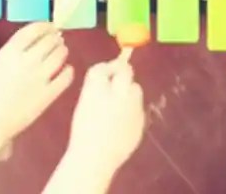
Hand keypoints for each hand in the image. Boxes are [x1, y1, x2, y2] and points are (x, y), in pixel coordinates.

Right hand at [0, 23, 73, 145]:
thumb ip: (10, 51)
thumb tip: (29, 41)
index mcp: (10, 52)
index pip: (34, 29)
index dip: (45, 26)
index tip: (50, 27)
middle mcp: (27, 61)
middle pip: (50, 40)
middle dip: (55, 38)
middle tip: (58, 40)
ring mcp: (39, 78)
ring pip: (60, 55)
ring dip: (62, 51)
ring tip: (61, 53)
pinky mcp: (48, 94)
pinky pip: (67, 76)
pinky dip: (69, 71)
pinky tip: (66, 71)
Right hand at [65, 60, 145, 175]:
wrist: (95, 157)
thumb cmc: (84, 132)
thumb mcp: (85, 106)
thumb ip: (97, 88)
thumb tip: (109, 77)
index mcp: (96, 88)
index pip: (104, 68)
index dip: (108, 67)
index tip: (109, 70)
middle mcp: (116, 92)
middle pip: (125, 72)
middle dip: (122, 73)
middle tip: (118, 80)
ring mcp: (132, 105)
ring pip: (136, 89)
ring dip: (129, 92)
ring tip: (119, 106)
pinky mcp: (141, 119)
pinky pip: (139, 107)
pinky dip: (133, 110)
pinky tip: (123, 121)